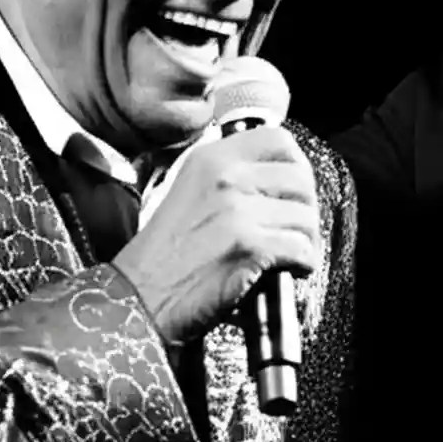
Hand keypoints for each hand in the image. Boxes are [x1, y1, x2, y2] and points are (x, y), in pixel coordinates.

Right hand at [113, 126, 320, 344]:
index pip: (278, 140)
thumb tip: (281, 183)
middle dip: (306, 207)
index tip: (295, 190)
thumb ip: (232, 179)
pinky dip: (303, 264)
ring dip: (306, 240)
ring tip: (292, 256)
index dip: (296, 165)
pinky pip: (301, 248)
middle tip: (297, 230)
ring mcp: (237, 210)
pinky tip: (289, 272)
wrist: (136, 301)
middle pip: (300, 177)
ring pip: (305, 215)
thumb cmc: (163, 258)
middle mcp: (225, 176)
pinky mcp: (248, 246)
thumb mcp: (191, 194)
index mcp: (210, 158)